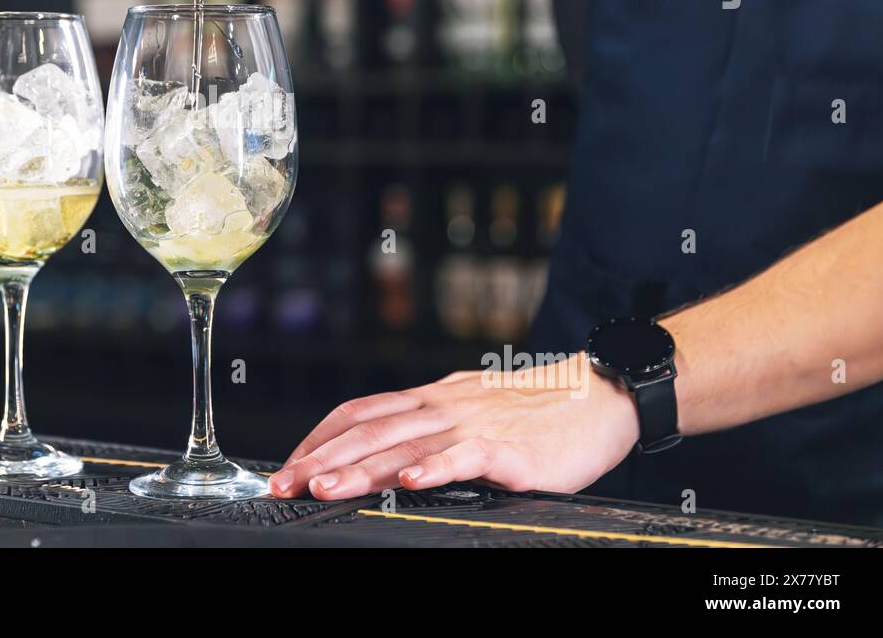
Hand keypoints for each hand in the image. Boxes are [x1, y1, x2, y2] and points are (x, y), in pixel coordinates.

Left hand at [269, 354, 639, 499]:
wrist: (599, 394)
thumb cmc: (535, 409)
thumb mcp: (467, 408)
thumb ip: (428, 427)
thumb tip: (384, 452)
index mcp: (430, 398)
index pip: (359, 412)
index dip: (318, 437)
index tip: (288, 463)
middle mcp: (442, 407)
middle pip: (369, 429)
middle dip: (321, 458)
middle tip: (284, 483)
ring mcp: (473, 425)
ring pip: (406, 444)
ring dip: (361, 467)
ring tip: (325, 487)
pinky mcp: (509, 449)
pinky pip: (467, 456)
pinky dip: (437, 467)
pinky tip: (412, 482)